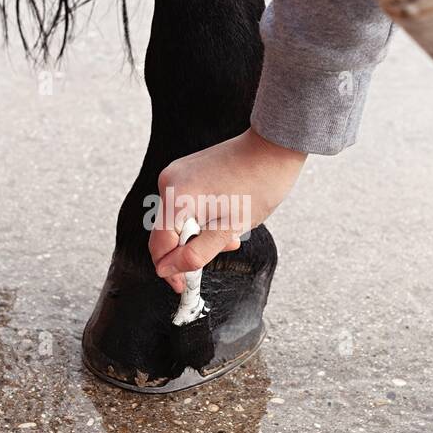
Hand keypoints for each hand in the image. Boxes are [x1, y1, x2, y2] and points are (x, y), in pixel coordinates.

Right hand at [149, 128, 306, 292]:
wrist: (274, 147)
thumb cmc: (258, 186)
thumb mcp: (228, 229)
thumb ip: (195, 254)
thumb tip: (166, 271)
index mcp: (177, 198)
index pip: (159, 245)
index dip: (171, 269)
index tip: (185, 286)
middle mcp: (169, 182)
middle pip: (166, 232)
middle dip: (190, 249)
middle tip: (222, 251)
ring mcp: (176, 173)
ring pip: (178, 220)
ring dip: (199, 234)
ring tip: (231, 233)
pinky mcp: (186, 170)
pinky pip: (184, 204)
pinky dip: (201, 217)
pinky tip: (225, 216)